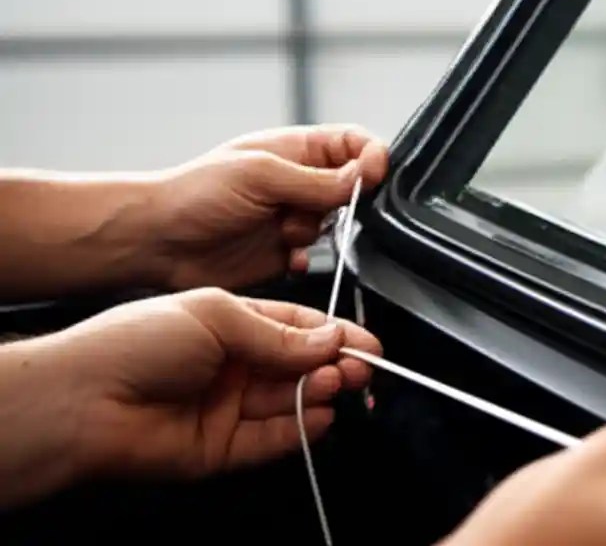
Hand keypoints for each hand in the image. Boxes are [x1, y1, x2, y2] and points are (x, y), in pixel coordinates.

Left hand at [0, 287, 380, 502]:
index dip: (332, 334)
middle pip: (298, 367)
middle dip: (333, 365)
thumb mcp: (216, 315)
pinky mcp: (222, 448)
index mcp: (229, 324)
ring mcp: (227, 407)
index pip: (296, 327)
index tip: (364, 341)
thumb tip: (328, 338)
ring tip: (339, 384)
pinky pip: (272, 441)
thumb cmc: (133, 342)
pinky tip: (320, 417)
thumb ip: (279, 333)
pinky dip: (300, 430)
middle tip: (360, 367)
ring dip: (319, 393)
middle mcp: (230, 365)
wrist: (84, 401)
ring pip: (289, 402)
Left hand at [152, 124, 388, 290]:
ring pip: (339, 225)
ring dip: (316, 232)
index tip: (371, 177)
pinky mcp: (286, 251)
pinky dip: (306, 259)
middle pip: (355, 187)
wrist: (156, 242)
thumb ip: (318, 180)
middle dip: (343, 203)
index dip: (372, 158)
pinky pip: (318, 256)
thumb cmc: (194, 194)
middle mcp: (301, 181)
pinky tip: (284, 256)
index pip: (357, 144)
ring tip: (283, 231)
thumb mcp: (261, 176)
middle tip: (315, 208)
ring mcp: (294, 217)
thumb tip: (365, 177)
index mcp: (298, 149)